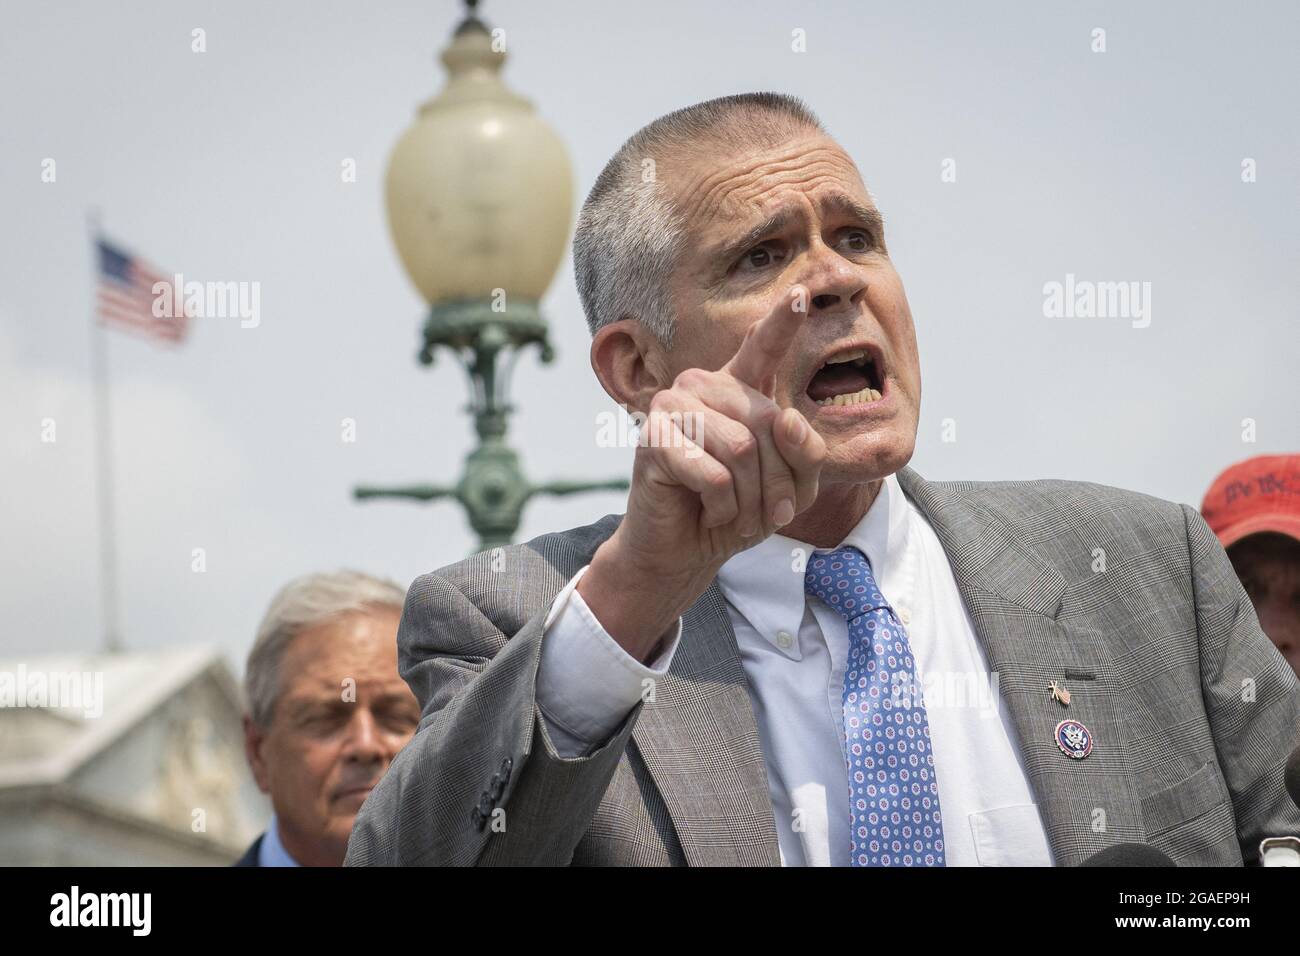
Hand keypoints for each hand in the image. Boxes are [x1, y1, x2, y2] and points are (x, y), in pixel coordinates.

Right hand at [578, 285, 826, 660]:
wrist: (682, 551)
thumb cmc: (734, 513)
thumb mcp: (789, 487)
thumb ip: (802, 451)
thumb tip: (785, 419)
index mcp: (737, 391)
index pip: (762, 348)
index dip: (782, 322)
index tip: (803, 292)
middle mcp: (703, 387)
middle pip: (771, 422)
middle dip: (778, 483)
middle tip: (768, 516)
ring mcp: (674, 406)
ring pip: (743, 449)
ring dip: (749, 500)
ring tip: (732, 514)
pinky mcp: (653, 437)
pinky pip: (714, 473)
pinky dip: (721, 506)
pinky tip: (706, 511)